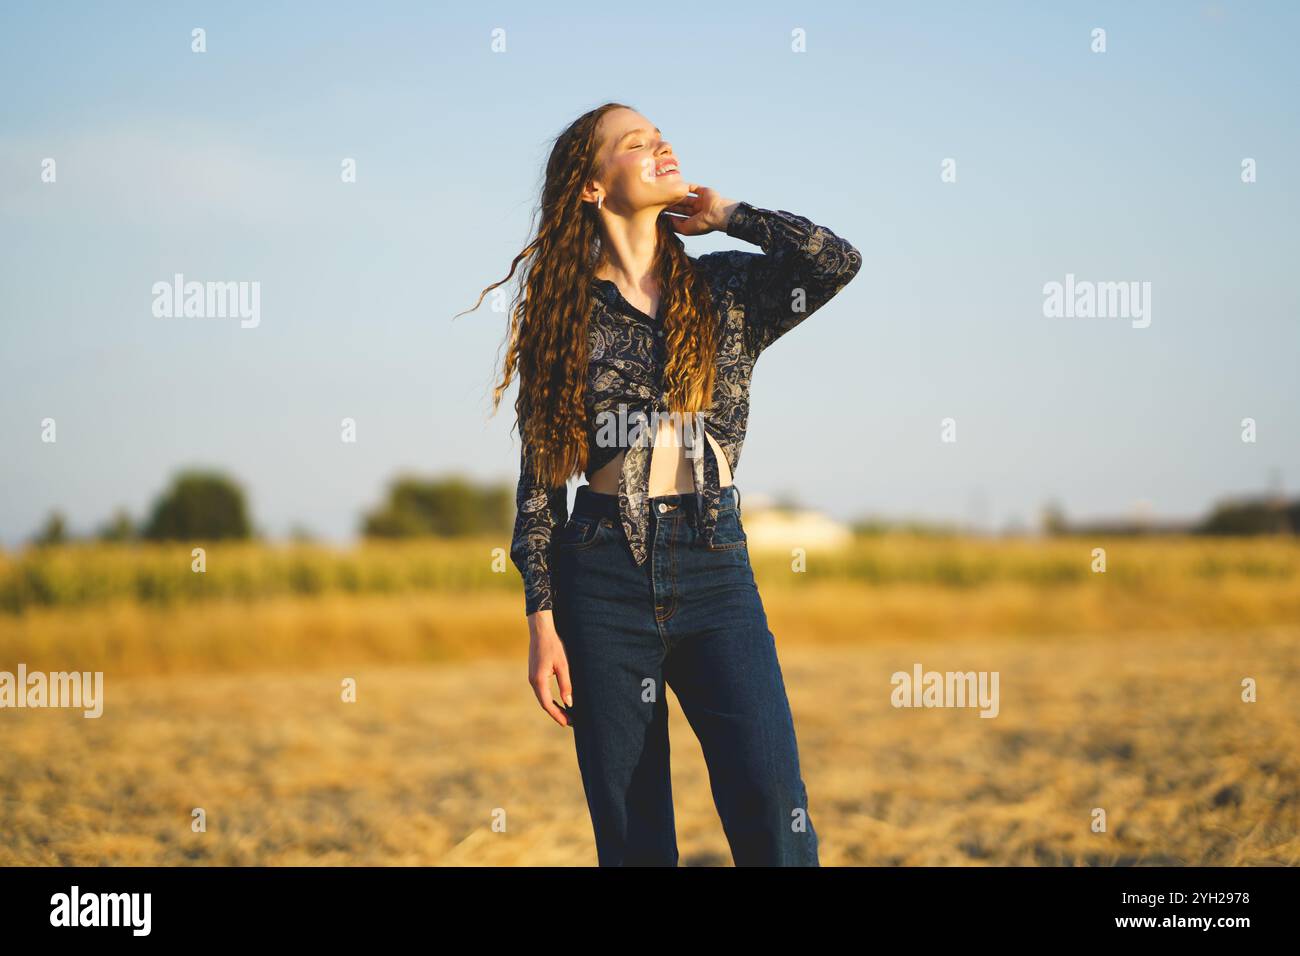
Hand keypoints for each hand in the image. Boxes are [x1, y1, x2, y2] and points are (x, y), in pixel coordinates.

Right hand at [528, 609, 573, 727]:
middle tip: (570, 722)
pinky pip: (542, 691)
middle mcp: (533, 681)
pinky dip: (550, 699)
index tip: (567, 723)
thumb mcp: (563, 665)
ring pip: (542, 698)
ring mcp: (532, 678)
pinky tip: (559, 702)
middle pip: (544, 703)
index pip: (547, 704)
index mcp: (539, 680)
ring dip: (553, 707)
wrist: (541, 631)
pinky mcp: (534, 674)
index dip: (557, 715)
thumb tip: (569, 703)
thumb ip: (566, 684)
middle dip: (556, 714)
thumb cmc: (554, 646)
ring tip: (566, 715)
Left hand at [664, 184, 737, 235]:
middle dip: (671, 205)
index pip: (680, 217)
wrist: (717, 214)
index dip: (670, 215)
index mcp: (694, 220)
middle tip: (658, 201)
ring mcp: (701, 201)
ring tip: (664, 194)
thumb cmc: (702, 224)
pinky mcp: (704, 192)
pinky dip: (685, 186)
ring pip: (685, 197)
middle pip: (681, 206)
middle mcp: (698, 211)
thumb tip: (666, 219)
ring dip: (675, 196)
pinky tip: (675, 186)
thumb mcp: (685, 229)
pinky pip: (693, 187)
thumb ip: (675, 225)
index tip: (658, 212)